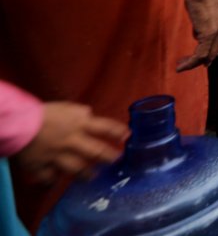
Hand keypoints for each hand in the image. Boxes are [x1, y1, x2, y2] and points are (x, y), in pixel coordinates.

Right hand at [11, 102, 127, 186]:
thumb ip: (80, 113)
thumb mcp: (66, 107)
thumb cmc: (44, 113)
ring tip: (93, 176)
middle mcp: (72, 140)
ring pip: (77, 168)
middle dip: (109, 157)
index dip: (118, 132)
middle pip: (96, 151)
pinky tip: (55, 182)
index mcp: (79, 124)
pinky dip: (51, 180)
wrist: (18, 122)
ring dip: (87, 174)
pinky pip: (49, 177)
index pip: (105, 127)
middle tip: (116, 160)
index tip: (128, 136)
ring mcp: (58, 155)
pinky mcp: (42, 166)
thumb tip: (91, 115)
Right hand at [177, 0, 217, 70]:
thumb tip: (197, 32)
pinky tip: (182, 65)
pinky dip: (191, 62)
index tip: (202, 59)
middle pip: (215, 51)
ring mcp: (217, 32)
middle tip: (189, 65)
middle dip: (203, 61)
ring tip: (181, 66)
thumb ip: (203, 21)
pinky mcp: (208, 35)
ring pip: (207, 55)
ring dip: (193, 64)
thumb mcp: (204, 8)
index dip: (211, 52)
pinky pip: (200, 54)